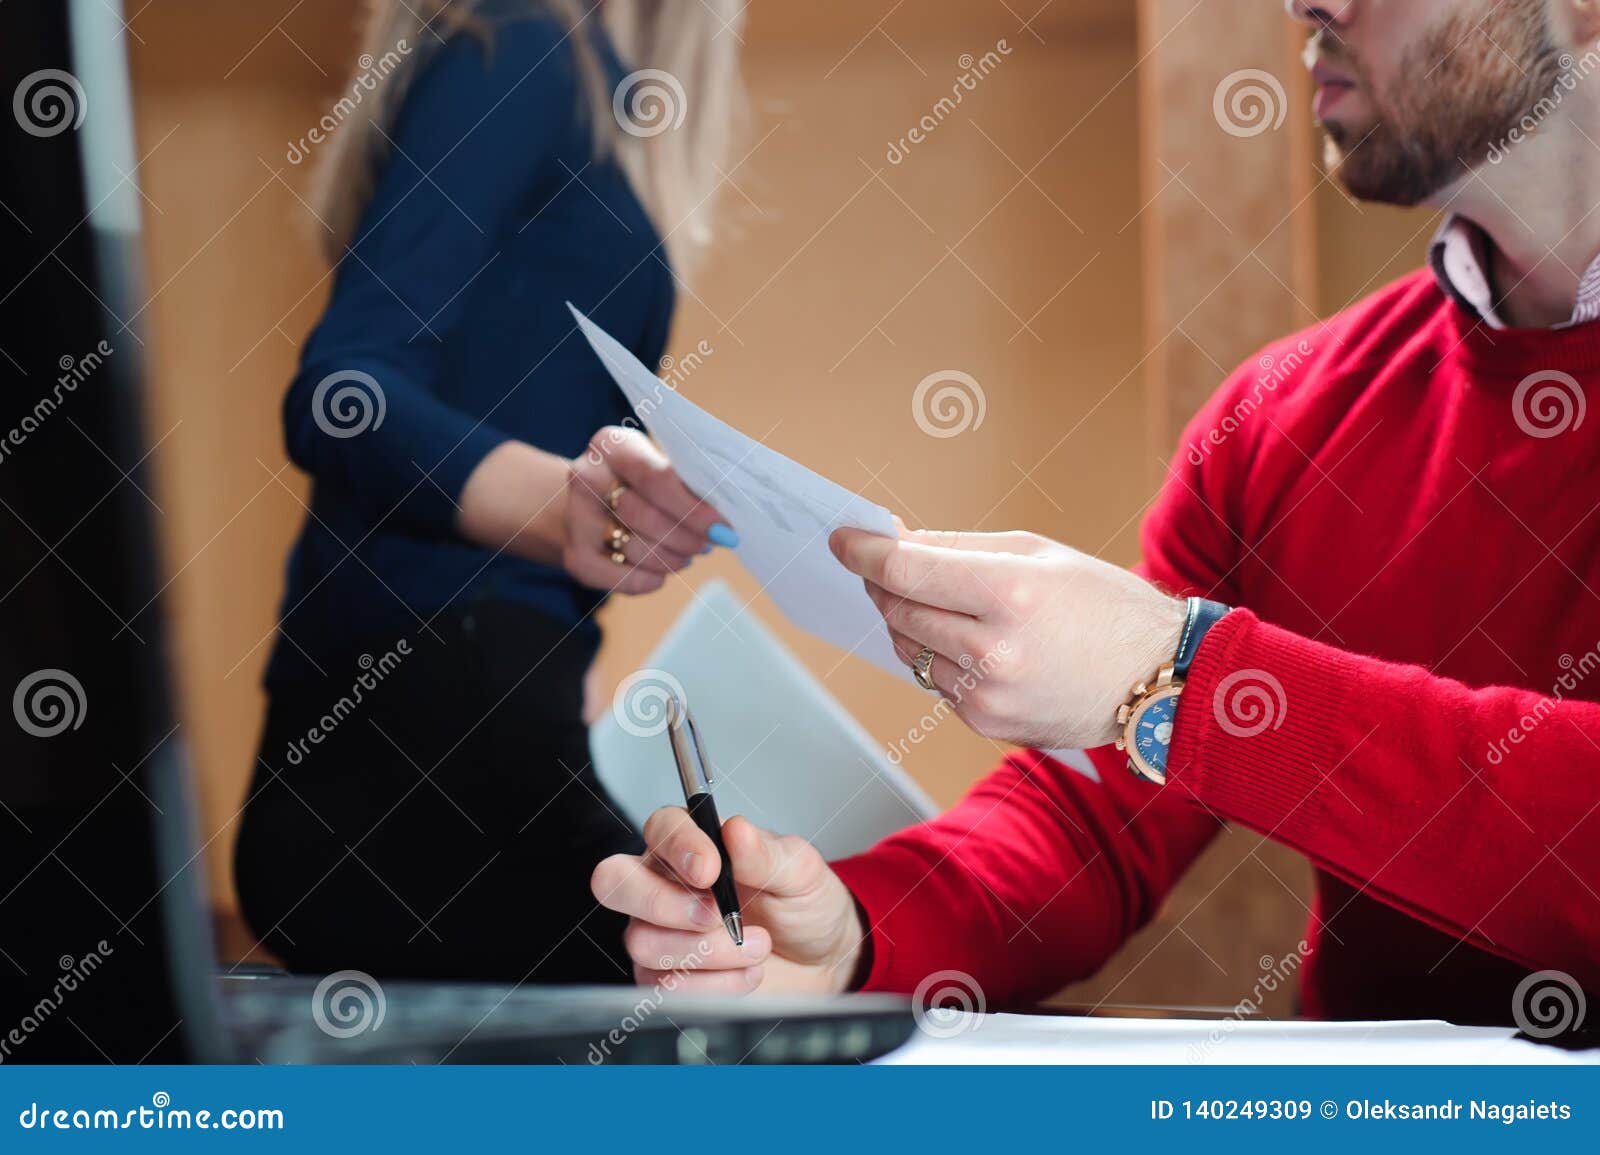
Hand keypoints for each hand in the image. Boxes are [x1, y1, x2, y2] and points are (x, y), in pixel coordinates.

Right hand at [563, 426, 734, 594]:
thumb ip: (690, 483)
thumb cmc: (644, 482)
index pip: (655, 478)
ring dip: (671, 559)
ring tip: (687, 554)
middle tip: (709, 543)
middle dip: (686, 537)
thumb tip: (725, 520)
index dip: (693, 509)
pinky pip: (616, 577)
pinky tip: (661, 574)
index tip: (724, 528)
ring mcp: (575, 515)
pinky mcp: (573, 553)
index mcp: (613, 444)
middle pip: (645, 516)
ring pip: (634, 548)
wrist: (593, 502)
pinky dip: (645, 580)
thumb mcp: (662, 465)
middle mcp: (586, 475)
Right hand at [590, 807, 864, 993]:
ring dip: (706, 951)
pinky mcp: (667, 978)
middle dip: (662, 902)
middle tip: (715, 915)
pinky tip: (746, 972)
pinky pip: (664, 986)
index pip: (660, 828)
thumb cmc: (803, 906)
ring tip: (757, 945)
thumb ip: (766, 852)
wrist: (821, 962)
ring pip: (642, 941)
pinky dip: (714, 984)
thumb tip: (736, 829)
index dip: (677, 846)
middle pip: (614, 882)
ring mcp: (659, 933)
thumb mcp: (799, 871)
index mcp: (692, 845)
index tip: (710, 868)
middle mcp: (665, 884)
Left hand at [829, 527, 1186, 749]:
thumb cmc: (1102, 605)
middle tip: (881, 566)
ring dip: (907, 622)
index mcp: (1010, 594)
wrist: (1158, 679)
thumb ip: (957, 548)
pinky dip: (938, 657)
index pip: (906, 571)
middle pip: (899, 612)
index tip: (841, 540)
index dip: (864, 553)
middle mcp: (994, 650)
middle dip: (882, 585)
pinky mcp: (986, 723)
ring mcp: (988, 694)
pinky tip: (968, 642)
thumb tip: (892, 541)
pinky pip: (936, 682)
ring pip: (910, 650)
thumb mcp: (1037, 554)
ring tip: (931, 601)